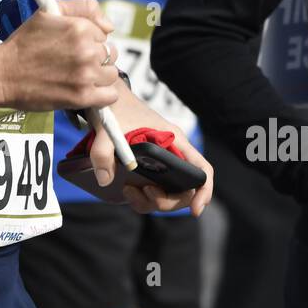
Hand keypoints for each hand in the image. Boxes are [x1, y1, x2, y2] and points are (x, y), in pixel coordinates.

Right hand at [0, 0, 119, 112]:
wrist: (2, 74)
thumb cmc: (24, 42)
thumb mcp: (48, 13)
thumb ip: (82, 8)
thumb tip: (110, 27)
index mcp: (79, 27)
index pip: (103, 35)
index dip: (90, 41)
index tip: (73, 47)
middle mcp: (86, 50)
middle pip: (111, 54)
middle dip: (97, 58)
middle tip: (75, 64)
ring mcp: (85, 75)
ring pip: (111, 74)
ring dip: (99, 77)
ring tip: (78, 77)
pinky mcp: (82, 97)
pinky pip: (110, 96)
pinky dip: (102, 95)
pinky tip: (86, 91)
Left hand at [86, 84, 213, 216]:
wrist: (105, 97)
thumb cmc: (115, 107)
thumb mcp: (108, 127)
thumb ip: (103, 151)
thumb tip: (105, 180)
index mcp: (174, 141)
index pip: (202, 169)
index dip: (204, 191)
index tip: (195, 210)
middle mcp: (172, 153)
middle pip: (184, 190)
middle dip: (166, 201)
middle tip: (145, 193)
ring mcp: (161, 162)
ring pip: (168, 194)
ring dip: (151, 202)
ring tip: (129, 191)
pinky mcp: (148, 168)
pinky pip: (154, 191)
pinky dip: (143, 198)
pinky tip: (127, 190)